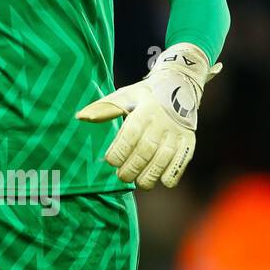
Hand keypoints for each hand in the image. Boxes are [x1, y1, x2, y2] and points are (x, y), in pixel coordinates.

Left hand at [77, 43, 220, 189]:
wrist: (180, 87)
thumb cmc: (144, 96)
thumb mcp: (124, 95)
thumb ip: (104, 108)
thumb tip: (80, 117)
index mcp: (144, 109)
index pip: (130, 134)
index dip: (119, 152)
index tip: (110, 161)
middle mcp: (162, 121)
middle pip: (145, 150)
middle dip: (131, 168)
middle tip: (122, 176)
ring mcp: (177, 132)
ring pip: (162, 159)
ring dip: (149, 176)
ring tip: (138, 182)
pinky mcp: (188, 141)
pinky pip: (180, 163)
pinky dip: (170, 175)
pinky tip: (160, 180)